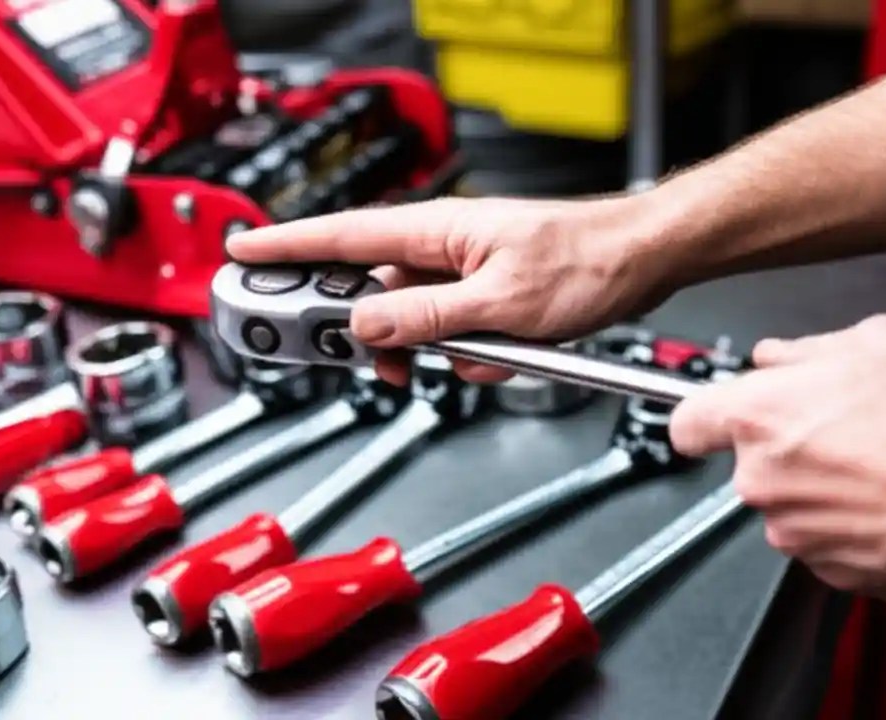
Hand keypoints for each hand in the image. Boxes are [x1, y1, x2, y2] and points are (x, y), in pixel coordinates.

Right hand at [226, 196, 676, 384]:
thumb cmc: (587, 262)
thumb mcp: (500, 303)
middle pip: (369, 289)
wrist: (643, 262)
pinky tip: (501, 356)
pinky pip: (452, 333)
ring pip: (413, 320)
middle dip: (366, 330)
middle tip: (365, 357)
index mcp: (436, 232)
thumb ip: (426, 318)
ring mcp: (464, 274)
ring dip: (430, 350)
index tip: (242, 252)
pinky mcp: (487, 298)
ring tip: (467, 358)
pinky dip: (470, 354)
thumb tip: (365, 324)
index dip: (285, 246)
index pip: (342, 237)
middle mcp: (443, 248)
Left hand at [670, 315, 885, 603]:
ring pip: (793, 505)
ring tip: (882, 464)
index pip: (687, 423)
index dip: (705, 417)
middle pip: (751, 463)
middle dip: (789, 447)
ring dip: (824, 488)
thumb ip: (806, 350)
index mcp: (757, 417)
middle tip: (845, 427)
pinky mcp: (832, 571)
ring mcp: (795, 533)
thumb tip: (781, 357)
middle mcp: (764, 480)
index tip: (720, 417)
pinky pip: (829, 542)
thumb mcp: (873, 341)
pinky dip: (853, 526)